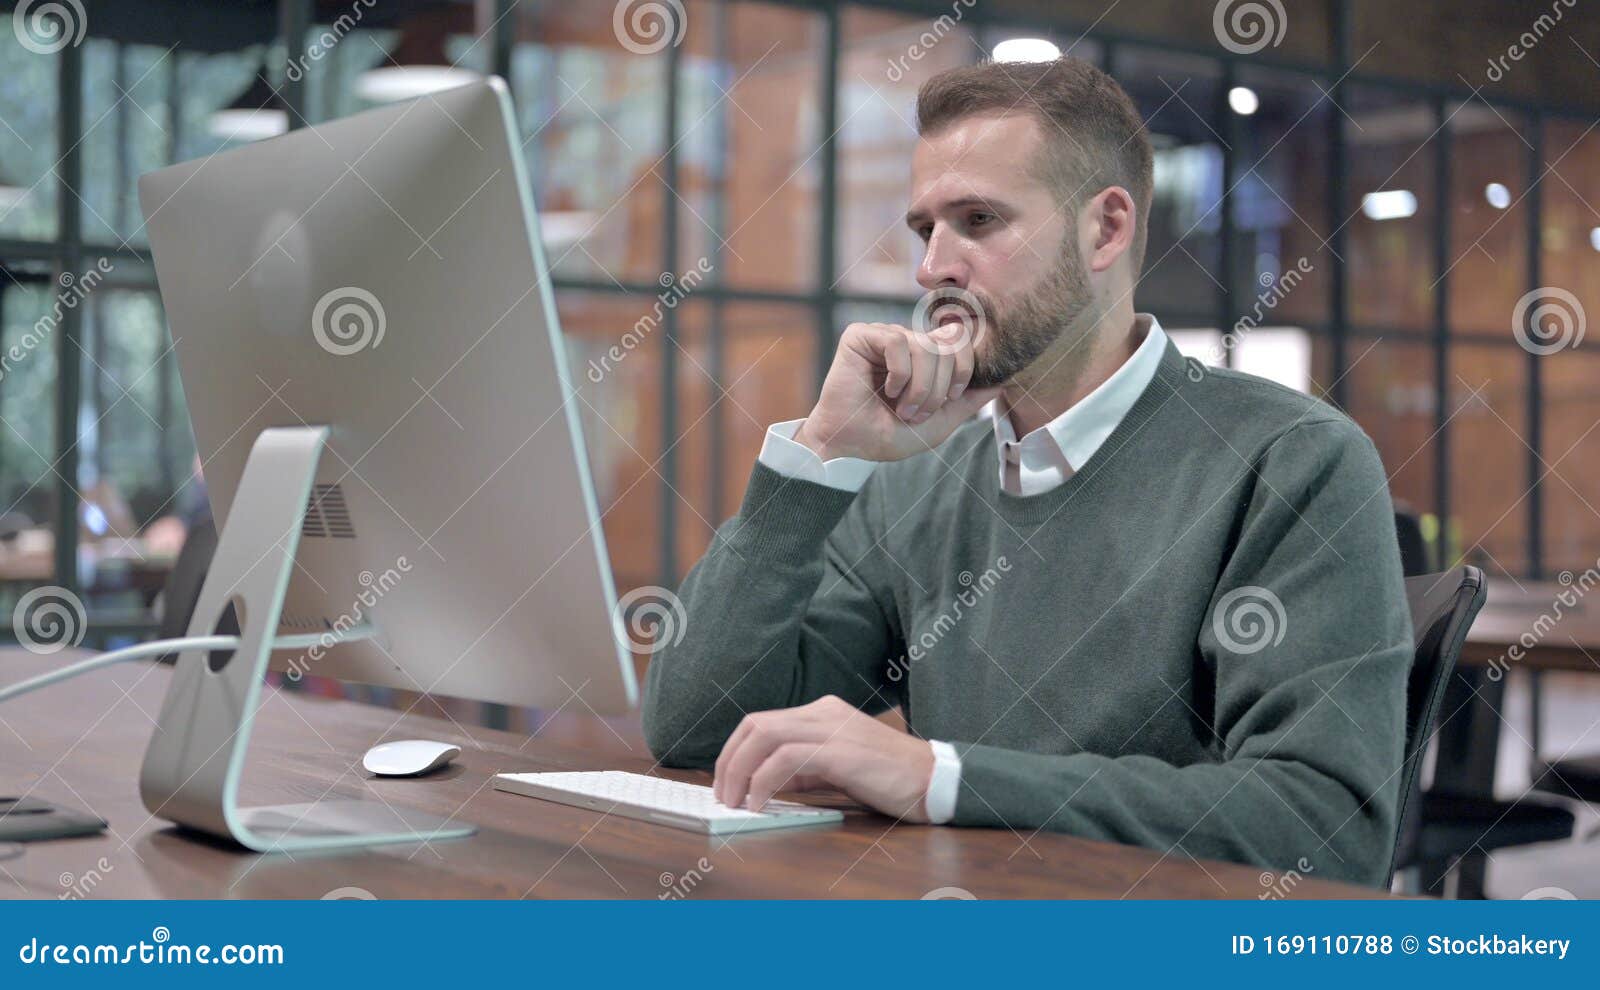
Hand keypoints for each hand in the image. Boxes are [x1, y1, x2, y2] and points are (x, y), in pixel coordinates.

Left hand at [712, 695, 935, 821]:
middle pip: (756, 725)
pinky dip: (764, 781)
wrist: (935, 781)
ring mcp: (833, 729)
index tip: (725, 782)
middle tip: (723, 796)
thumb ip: (804, 769)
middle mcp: (824, 712)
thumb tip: (764, 783)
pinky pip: (786, 759)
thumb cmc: (890, 779)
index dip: (735, 751)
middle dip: (729, 761)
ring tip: (736, 802)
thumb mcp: (838, 768)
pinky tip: (761, 803)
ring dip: (740, 771)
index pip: (762, 722)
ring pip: (765, 736)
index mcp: (823, 711)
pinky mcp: (841, 751)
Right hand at [792, 322, 1001, 461]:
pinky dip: (898, 373)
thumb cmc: (890, 435)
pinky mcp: (861, 335)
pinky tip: (887, 389)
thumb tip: (1003, 379)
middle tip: (916, 413)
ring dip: (919, 386)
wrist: (851, 446)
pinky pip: (896, 342)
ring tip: (902, 408)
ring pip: (923, 345)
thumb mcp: (941, 422)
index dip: (963, 371)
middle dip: (938, 388)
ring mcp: (885, 336)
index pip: (961, 342)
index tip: (948, 400)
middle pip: (946, 345)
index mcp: (927, 357)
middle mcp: (908, 342)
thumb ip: (970, 401)